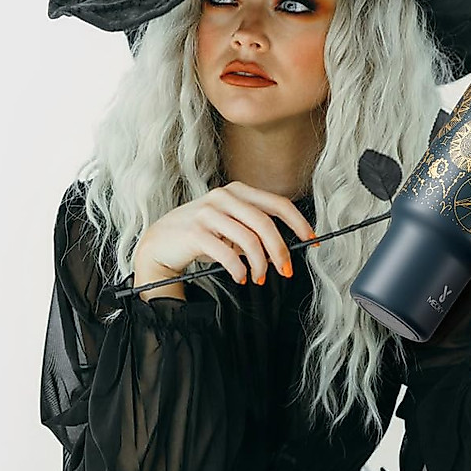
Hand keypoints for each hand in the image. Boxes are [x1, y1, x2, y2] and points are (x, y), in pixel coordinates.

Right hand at [133, 181, 317, 286]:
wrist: (160, 243)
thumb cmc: (200, 236)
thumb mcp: (229, 227)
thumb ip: (254, 230)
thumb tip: (283, 250)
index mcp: (237, 192)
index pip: (277, 203)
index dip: (298, 222)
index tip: (311, 240)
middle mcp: (223, 197)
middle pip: (265, 223)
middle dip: (280, 250)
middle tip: (286, 270)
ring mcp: (208, 213)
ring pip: (249, 240)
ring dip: (259, 265)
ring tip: (258, 278)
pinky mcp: (195, 232)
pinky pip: (227, 253)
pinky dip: (239, 269)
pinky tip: (240, 277)